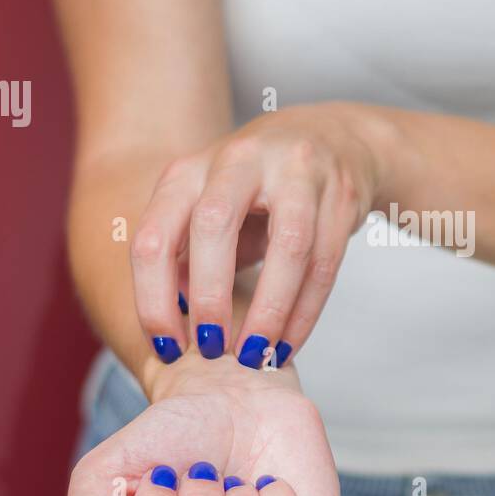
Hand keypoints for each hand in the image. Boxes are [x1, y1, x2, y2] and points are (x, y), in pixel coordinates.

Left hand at [130, 101, 392, 369]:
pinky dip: (305, 311)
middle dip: (210, 297)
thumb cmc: (259, 188)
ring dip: (270, 311)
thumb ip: (186, 256)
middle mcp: (241, 159)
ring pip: (288, 248)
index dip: (153, 298)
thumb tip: (168, 319)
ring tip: (258, 355)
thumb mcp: (211, 208)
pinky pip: (325, 262)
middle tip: (213, 349)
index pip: (156, 235)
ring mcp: (296, 171)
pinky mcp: (341, 193)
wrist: (339, 140)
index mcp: (192, 169)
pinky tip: (289, 343)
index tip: (166, 346)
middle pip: (214, 226)